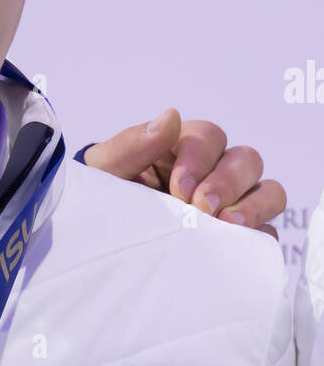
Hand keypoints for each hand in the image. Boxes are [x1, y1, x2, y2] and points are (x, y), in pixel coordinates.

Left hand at [82, 109, 286, 238]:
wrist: (97, 243)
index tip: (177, 188)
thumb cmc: (102, 198)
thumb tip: (170, 116)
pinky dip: (258, 239)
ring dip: (253, 206)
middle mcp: (215, 171)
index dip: (199, 158)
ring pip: (268, 191)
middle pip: (246, 160)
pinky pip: (266, 235)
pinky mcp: (239, 239)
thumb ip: (132, 145)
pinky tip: (234, 248)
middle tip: (201, 208)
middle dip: (227, 181)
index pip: (210, 137)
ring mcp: (232, 205)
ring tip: (226, 225)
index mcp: (183, 148)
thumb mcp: (104, 172)